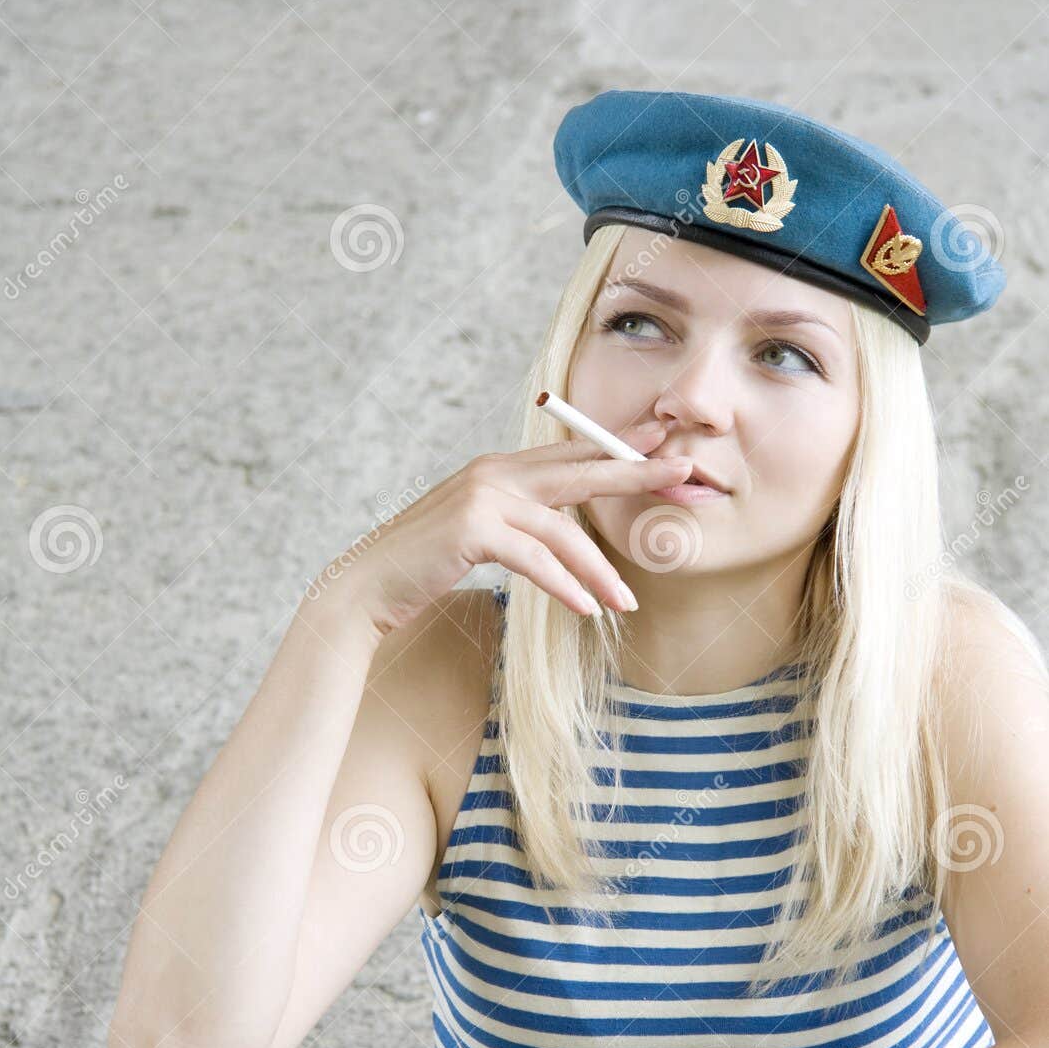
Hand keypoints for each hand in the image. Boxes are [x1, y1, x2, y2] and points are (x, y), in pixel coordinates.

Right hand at [320, 422, 693, 639]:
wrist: (368, 586)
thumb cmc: (425, 566)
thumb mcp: (478, 532)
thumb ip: (517, 519)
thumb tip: (563, 529)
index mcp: (498, 468)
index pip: (570, 451)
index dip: (619, 444)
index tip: (662, 439)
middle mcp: (493, 472)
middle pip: (579, 469)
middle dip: (634, 472)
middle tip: (681, 472)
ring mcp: (481, 497)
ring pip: (562, 530)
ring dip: (599, 570)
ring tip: (627, 601)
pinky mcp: (471, 530)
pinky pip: (535, 559)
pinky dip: (565, 586)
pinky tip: (587, 608)